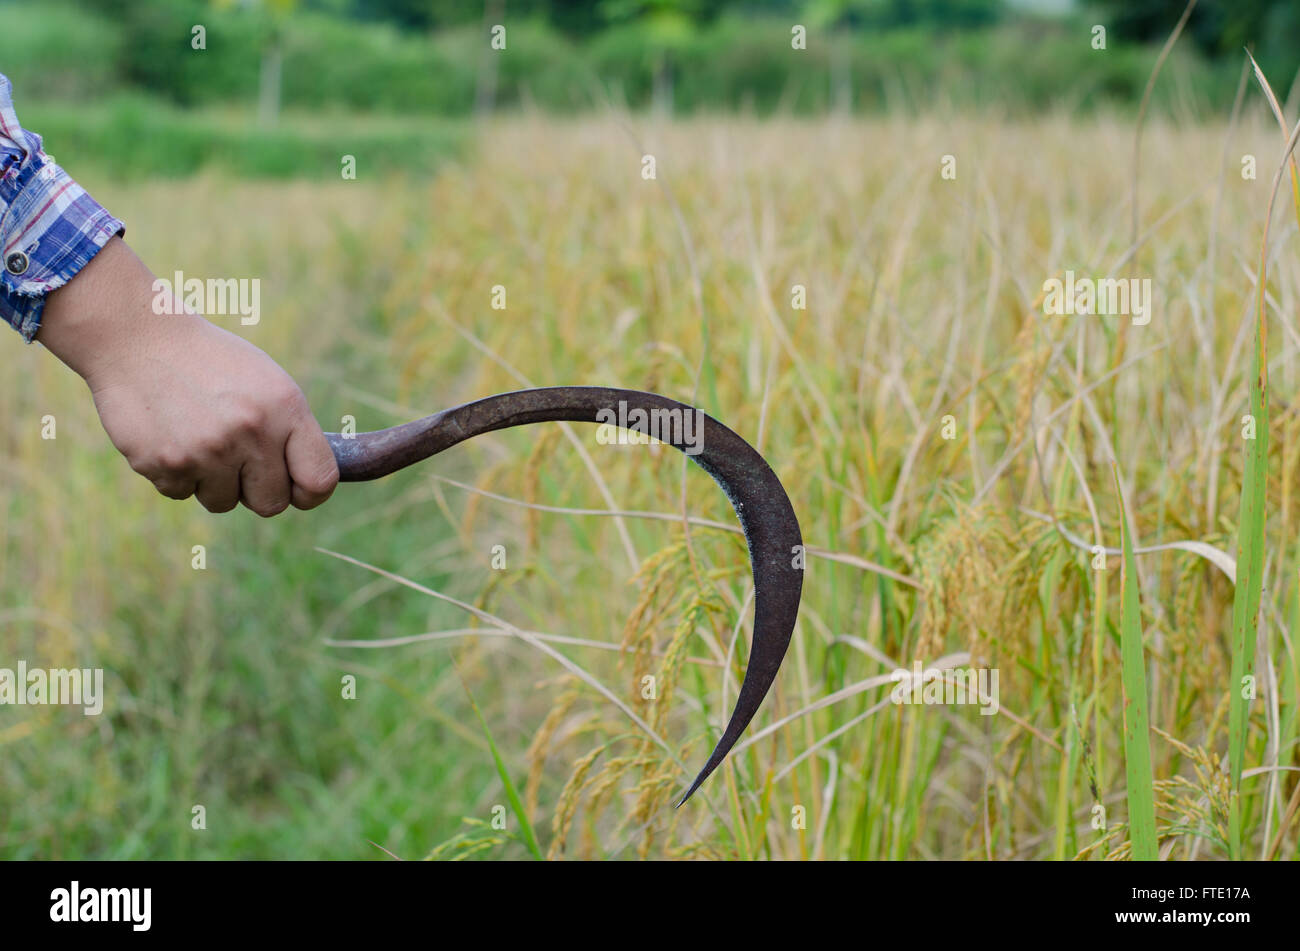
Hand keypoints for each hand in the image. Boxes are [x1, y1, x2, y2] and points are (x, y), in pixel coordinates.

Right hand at [37, 237, 338, 514]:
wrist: (138, 337)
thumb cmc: (212, 363)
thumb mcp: (267, 382)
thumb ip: (291, 432)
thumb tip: (309, 487)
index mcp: (284, 408)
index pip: (318, 479)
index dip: (311, 495)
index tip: (299, 492)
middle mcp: (250, 432)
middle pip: (271, 504)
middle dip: (257, 490)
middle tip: (239, 462)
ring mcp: (207, 451)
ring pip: (223, 502)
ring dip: (213, 482)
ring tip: (199, 438)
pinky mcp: (164, 464)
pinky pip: (181, 494)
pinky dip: (176, 473)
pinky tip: (169, 435)